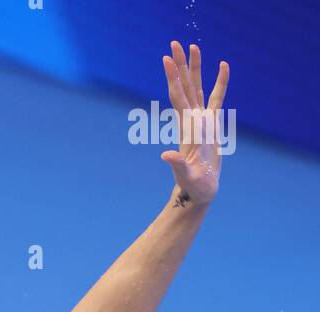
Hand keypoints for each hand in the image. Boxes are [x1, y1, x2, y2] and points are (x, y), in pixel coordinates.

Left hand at [161, 41, 229, 204]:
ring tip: (194, 46)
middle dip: (181, 65)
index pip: (177, 96)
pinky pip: (216, 97)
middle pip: (185, 85)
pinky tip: (223, 66)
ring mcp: (201, 120)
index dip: (173, 78)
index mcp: (186, 127)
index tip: (167, 59)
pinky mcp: (211, 124)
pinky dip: (220, 82)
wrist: (199, 191)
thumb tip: (165, 156)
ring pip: (198, 87)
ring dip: (196, 68)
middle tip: (175, 43)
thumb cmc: (192, 186)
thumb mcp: (185, 175)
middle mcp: (191, 119)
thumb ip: (177, 164)